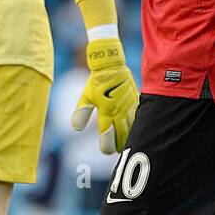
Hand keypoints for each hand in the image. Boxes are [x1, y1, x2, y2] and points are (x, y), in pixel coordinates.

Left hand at [72, 37, 137, 153]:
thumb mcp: (87, 96)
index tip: (105, 149)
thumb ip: (82, 112)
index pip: (108, 136)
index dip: (106, 146)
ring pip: (132, 128)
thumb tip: (76, 128)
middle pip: (122, 135)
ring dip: (129, 137)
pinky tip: (137, 130)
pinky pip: (138, 117)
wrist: (111, 64)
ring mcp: (129, 106)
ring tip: (127, 143)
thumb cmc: (97, 81)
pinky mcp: (136, 101)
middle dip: (120, 144)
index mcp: (106, 111)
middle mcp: (119, 110)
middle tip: (118, 150)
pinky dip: (137, 125)